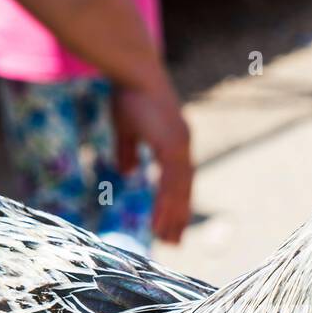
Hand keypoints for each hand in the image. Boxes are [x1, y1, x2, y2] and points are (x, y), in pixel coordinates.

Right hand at [112, 83, 192, 243]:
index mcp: (175, 141)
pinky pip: (170, 182)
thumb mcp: (126, 129)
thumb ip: (128, 152)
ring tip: (168, 240)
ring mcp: (180, 145)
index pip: (179, 179)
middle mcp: (183, 144)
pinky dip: (166, 204)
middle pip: (184, 189)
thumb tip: (128, 172)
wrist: (132, 70)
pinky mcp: (172, 145)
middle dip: (179, 217)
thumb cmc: (128, 93)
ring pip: (179, 190)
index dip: (176, 202)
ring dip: (174, 217)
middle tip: (174, 242)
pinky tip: (161, 221)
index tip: (172, 224)